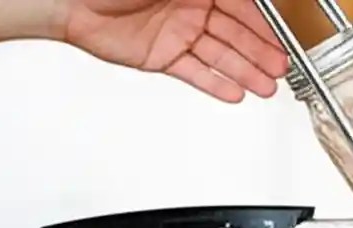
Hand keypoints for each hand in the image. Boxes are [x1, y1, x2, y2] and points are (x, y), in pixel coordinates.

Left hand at [60, 0, 290, 102]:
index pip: (241, 7)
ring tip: (265, 87)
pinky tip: (235, 93)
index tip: (281, 39)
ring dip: (244, 72)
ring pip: (220, 56)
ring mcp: (178, 33)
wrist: (70, 0)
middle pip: (235, 34)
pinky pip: (195, 73)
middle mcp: (191, 8)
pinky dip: (215, 83)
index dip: (262, 25)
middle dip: (260, 52)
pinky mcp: (163, 56)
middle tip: (280, 69)